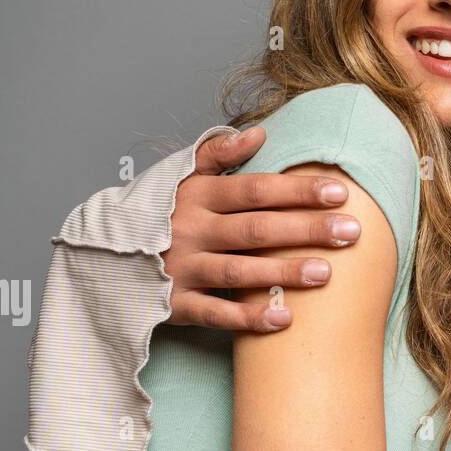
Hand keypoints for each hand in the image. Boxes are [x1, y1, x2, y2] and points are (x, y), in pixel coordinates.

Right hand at [164, 127, 360, 331]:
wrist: (100, 256)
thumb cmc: (156, 212)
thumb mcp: (180, 176)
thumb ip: (218, 153)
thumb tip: (259, 132)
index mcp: (197, 197)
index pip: (256, 190)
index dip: (297, 191)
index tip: (339, 193)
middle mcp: (189, 232)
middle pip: (256, 230)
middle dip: (305, 230)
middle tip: (351, 232)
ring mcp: (180, 270)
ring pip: (238, 272)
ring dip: (283, 274)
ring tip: (326, 273)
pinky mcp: (172, 305)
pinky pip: (214, 314)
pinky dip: (248, 319)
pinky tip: (284, 318)